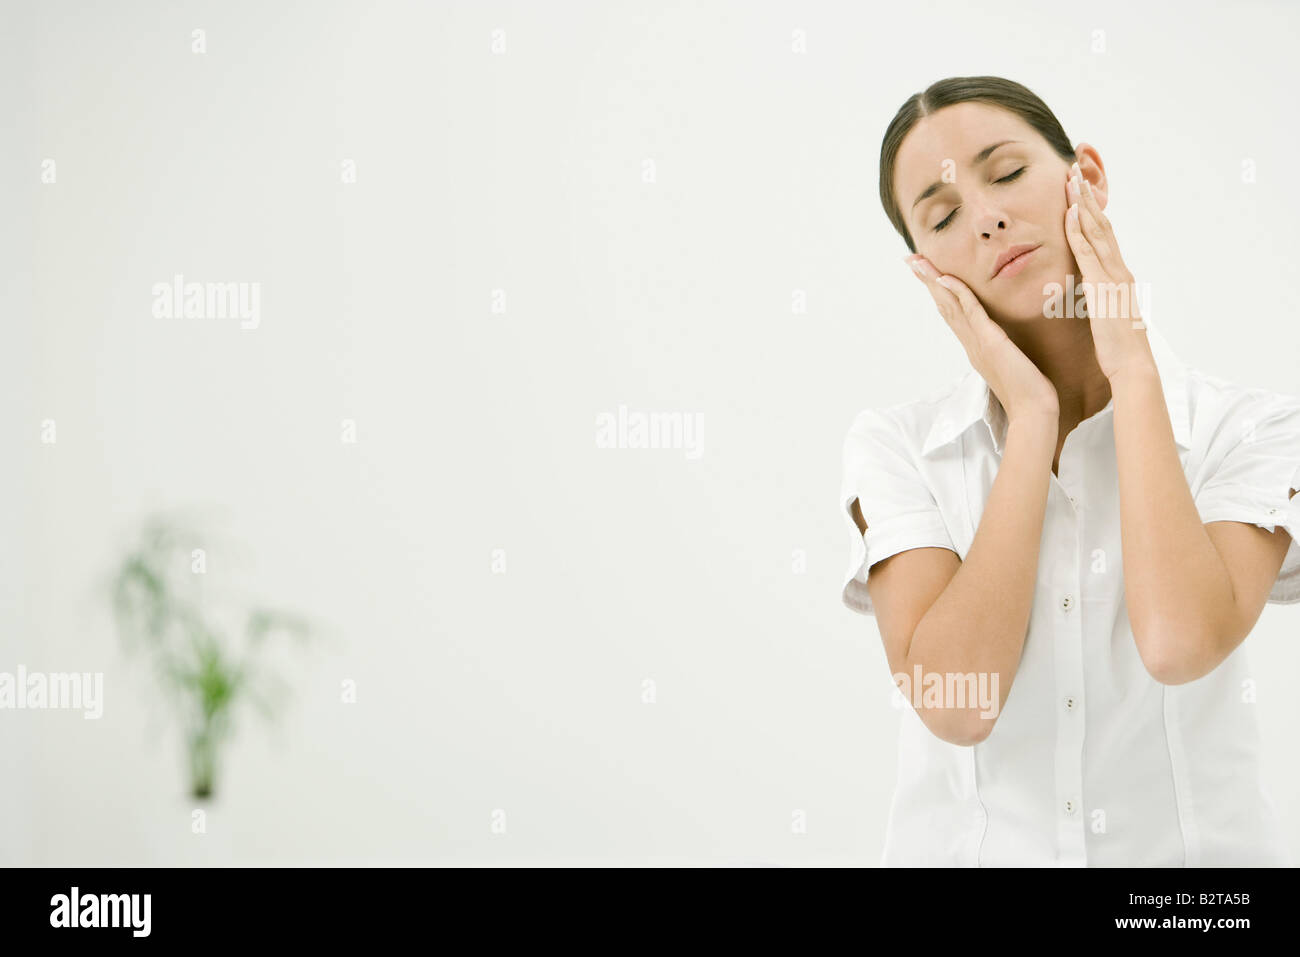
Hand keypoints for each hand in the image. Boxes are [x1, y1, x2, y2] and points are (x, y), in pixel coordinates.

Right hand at [905, 254, 1058, 424]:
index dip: (939, 292)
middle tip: (910, 260)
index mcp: (975, 348)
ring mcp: (978, 344)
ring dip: (934, 281)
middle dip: (927, 281)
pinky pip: (971, 313)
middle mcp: (971, 344)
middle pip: (943, 306)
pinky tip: (946, 279)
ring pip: (950, 306)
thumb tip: (1004, 345)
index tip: (927, 274)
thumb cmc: (1030, 394)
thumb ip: (1004, 351)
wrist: (1034, 414)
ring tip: (919, 262)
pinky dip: (958, 294)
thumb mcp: (1014, 366)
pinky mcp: (991, 343)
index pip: (952, 314)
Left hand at [1064, 163, 1155, 380]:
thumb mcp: (1107, 314)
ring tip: (1071, 179)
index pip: (1104, 235)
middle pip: (1102, 224)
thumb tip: (1090, 287)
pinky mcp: (1102, 288)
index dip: (1092, 210)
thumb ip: (1100, 296)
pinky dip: (1080, 231)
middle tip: (1075, 168)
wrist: (1132, 366)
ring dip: (1084, 204)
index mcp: (1118, 276)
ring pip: (1097, 232)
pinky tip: (1071, 213)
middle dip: (1088, 196)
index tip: (1080, 188)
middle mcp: (1118, 270)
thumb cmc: (1118, 347)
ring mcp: (1112, 276)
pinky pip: (1089, 254)